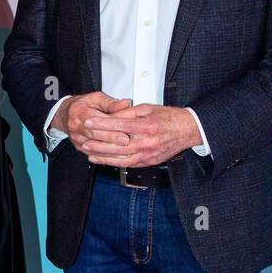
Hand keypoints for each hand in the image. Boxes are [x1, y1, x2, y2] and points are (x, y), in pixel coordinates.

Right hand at [53, 92, 133, 149]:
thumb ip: (111, 102)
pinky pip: (92, 154)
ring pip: (93, 147)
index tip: (122, 129)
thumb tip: (126, 104)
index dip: (109, 125)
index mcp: (78, 110)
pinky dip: (105, 156)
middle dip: (111, 138)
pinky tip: (117, 156)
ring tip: (124, 149)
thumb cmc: (82, 105)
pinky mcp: (79, 147)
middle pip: (94, 134)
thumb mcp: (95, 98)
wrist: (65, 115)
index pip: (94, 119)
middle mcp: (75, 126)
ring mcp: (76, 138)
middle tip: (126, 140)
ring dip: (109, 149)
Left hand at [79, 103, 201, 167]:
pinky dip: (112, 162)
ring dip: (102, 156)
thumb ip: (128, 113)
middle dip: (98, 142)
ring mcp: (147, 155)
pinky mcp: (148, 162)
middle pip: (117, 144)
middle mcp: (146, 143)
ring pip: (120, 158)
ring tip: (88, 151)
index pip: (119, 125)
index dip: (102, 124)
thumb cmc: (168, 117)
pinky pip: (127, 164)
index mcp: (146, 126)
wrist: (188, 131)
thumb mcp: (148, 108)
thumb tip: (110, 116)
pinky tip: (101, 159)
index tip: (89, 121)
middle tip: (83, 139)